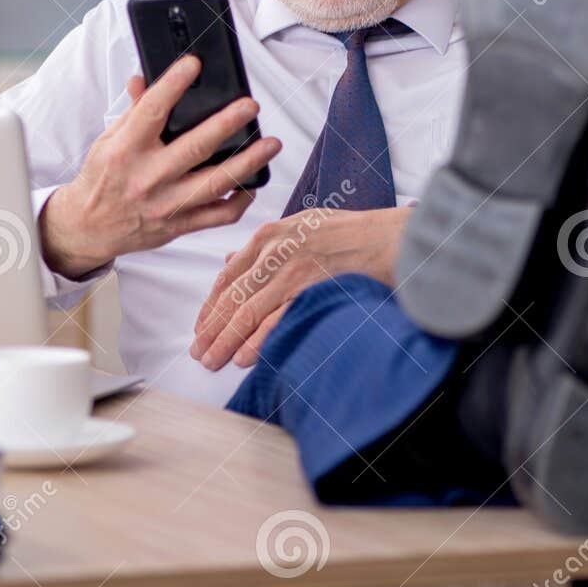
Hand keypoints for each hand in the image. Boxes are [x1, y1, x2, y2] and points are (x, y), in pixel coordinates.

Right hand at [39, 55, 282, 279]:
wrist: (89, 228)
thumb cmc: (102, 179)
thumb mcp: (108, 140)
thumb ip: (133, 112)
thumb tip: (144, 79)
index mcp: (126, 150)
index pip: (152, 111)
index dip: (173, 84)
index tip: (193, 65)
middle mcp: (147, 177)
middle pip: (195, 147)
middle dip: (226, 124)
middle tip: (250, 106)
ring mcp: (166, 204)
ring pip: (216, 183)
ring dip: (248, 162)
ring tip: (271, 144)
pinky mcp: (179, 225)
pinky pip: (219, 215)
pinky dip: (241, 200)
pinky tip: (252, 183)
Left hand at [190, 205, 411, 370]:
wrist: (388, 238)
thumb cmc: (348, 233)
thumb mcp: (298, 226)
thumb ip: (264, 246)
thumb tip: (229, 260)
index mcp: (268, 235)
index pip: (227, 276)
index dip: (210, 305)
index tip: (200, 326)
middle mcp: (274, 252)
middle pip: (232, 297)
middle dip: (211, 329)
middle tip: (199, 352)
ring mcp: (292, 272)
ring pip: (247, 312)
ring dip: (226, 340)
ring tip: (212, 360)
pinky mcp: (311, 290)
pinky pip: (276, 321)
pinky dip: (257, 342)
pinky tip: (243, 358)